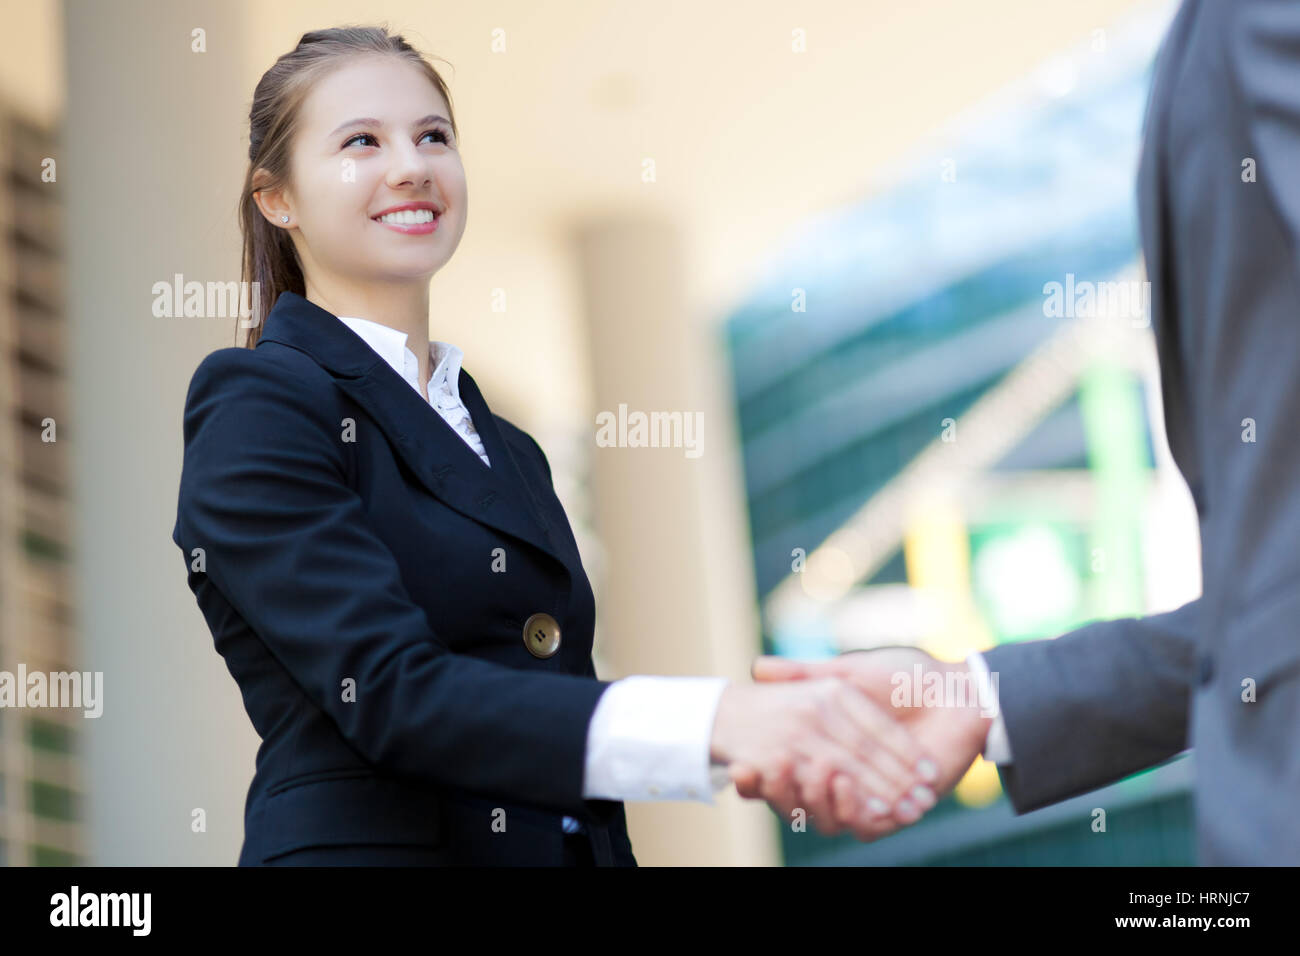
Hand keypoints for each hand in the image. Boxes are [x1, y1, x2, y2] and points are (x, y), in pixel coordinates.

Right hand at [709, 677, 940, 840]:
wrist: (958, 695)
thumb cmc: (906, 675)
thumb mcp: (848, 672)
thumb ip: (805, 674)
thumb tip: (757, 667)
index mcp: (834, 745)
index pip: (791, 765)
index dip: (764, 768)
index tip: (737, 762)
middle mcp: (850, 775)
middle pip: (805, 793)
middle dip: (780, 787)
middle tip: (755, 775)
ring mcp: (872, 795)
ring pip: (830, 813)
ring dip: (815, 798)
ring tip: (806, 775)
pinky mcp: (895, 811)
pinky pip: (864, 824)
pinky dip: (850, 809)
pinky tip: (843, 785)